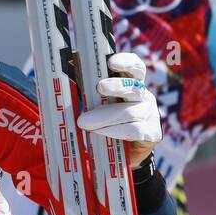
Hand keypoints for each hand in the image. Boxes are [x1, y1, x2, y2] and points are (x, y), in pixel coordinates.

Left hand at [75, 53, 160, 169]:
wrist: (121, 153)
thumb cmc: (104, 121)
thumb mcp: (95, 104)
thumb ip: (86, 91)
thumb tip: (63, 78)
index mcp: (131, 84)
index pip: (135, 67)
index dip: (126, 62)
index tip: (111, 62)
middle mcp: (144, 96)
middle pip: (134, 87)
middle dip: (116, 86)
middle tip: (98, 87)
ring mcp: (150, 114)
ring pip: (130, 112)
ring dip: (105, 117)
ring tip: (83, 122)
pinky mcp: (153, 133)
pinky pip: (134, 130)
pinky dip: (114, 131)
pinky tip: (98, 133)